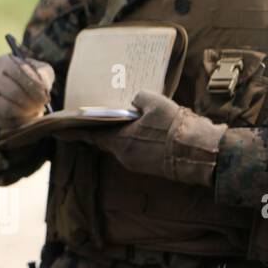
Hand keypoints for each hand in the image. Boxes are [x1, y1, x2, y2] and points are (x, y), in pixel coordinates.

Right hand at [0, 53, 54, 129]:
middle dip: (31, 103)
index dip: (36, 88)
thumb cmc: (30, 77)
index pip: (19, 74)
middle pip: (14, 93)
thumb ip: (44, 75)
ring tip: (34, 113)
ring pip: (6, 109)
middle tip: (41, 107)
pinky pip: (1, 121)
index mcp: (4, 62)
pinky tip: (25, 119)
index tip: (46, 99)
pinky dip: (17, 123)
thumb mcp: (40, 70)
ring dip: (25, 114)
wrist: (11, 86)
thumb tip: (43, 87)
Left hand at [90, 91, 225, 186]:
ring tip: (129, 121)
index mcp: (120, 142)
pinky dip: (137, 142)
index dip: (79, 129)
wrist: (203, 154)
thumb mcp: (156, 103)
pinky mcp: (152, 168)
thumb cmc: (176, 128)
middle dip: (105, 129)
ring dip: (125, 135)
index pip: (91, 135)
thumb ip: (139, 99)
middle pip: (108, 140)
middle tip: (102, 117)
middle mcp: (125, 157)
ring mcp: (138, 165)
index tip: (64, 128)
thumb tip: (135, 102)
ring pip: (125, 146)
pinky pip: (138, 152)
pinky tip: (146, 131)